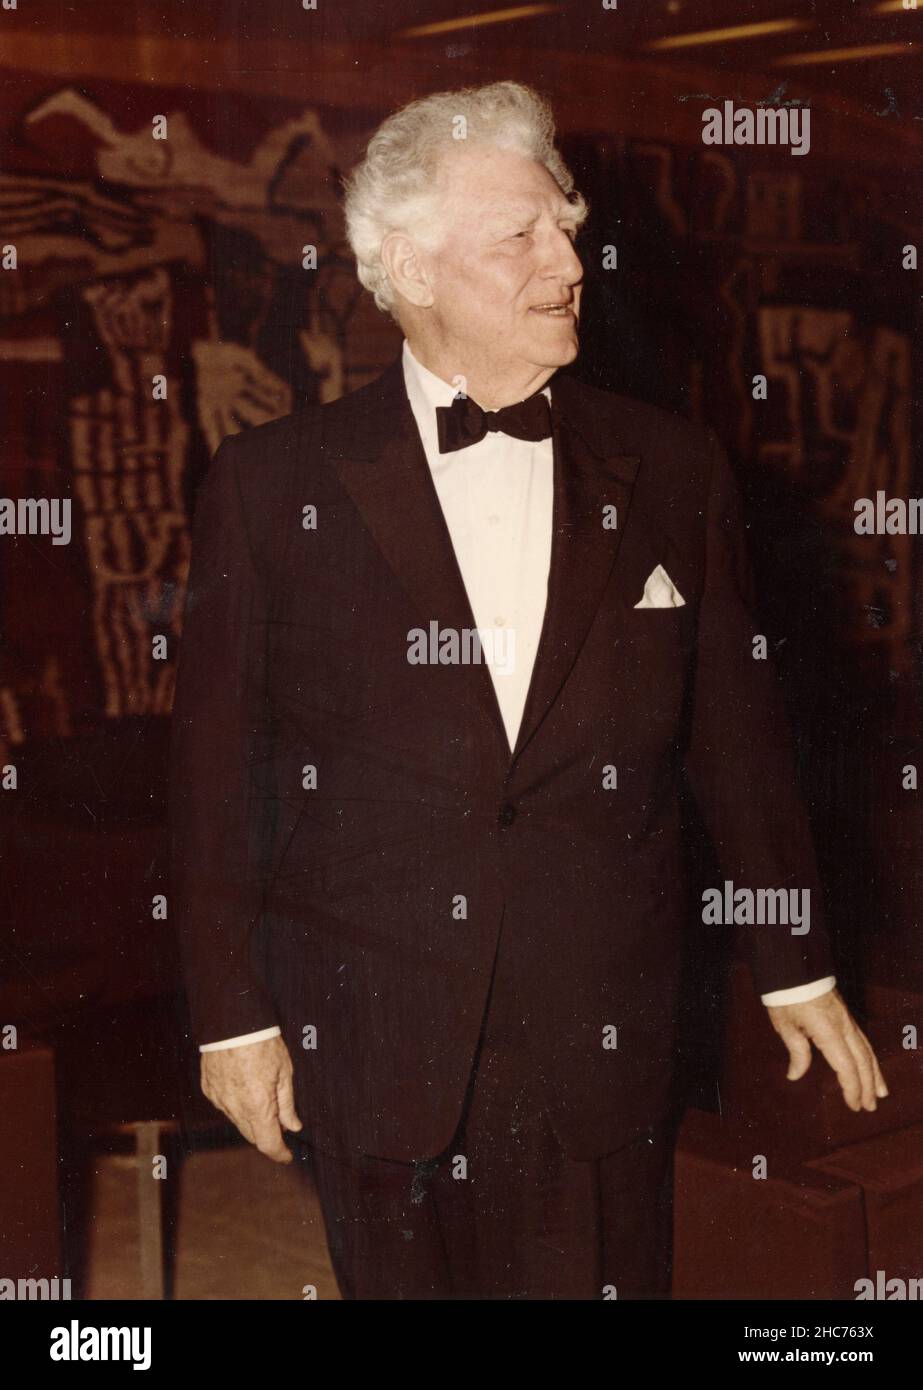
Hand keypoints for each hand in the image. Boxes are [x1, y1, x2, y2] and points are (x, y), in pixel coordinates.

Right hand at [201, 1035, 301, 1162]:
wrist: (233, 1023)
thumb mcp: (284, 1072)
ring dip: (251, 1121)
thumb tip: (293, 1126)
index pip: (268, 1143)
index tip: (287, 1155)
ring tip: (264, 1103)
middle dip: (267, 1137)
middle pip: (252, 1136)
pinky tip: (245, 1091)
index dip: (279, 1153)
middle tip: (281, 1129)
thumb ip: (287, 1104)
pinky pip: (225, 1106)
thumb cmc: (263, 1044)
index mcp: (258, 1106)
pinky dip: (236, 1106)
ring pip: (237, 1122)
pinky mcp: (209, 1090)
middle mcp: (235, 1108)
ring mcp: (219, 1100)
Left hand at [766, 988, 888, 1112]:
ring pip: (867, 1050)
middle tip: (871, 1108)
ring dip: (875, 1073)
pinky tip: (870, 1066)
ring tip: (881, 1093)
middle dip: (868, 1085)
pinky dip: (869, 1057)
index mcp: (828, 1031)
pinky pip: (862, 1040)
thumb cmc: (786, 996)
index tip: (853, 1106)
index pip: (846, 1066)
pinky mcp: (845, 1015)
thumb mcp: (785, 1024)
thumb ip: (796, 1051)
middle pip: (862, 1060)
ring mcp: (847, 1019)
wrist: (794, 966)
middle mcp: (843, 1026)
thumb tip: (795, 1075)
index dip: (852, 1087)